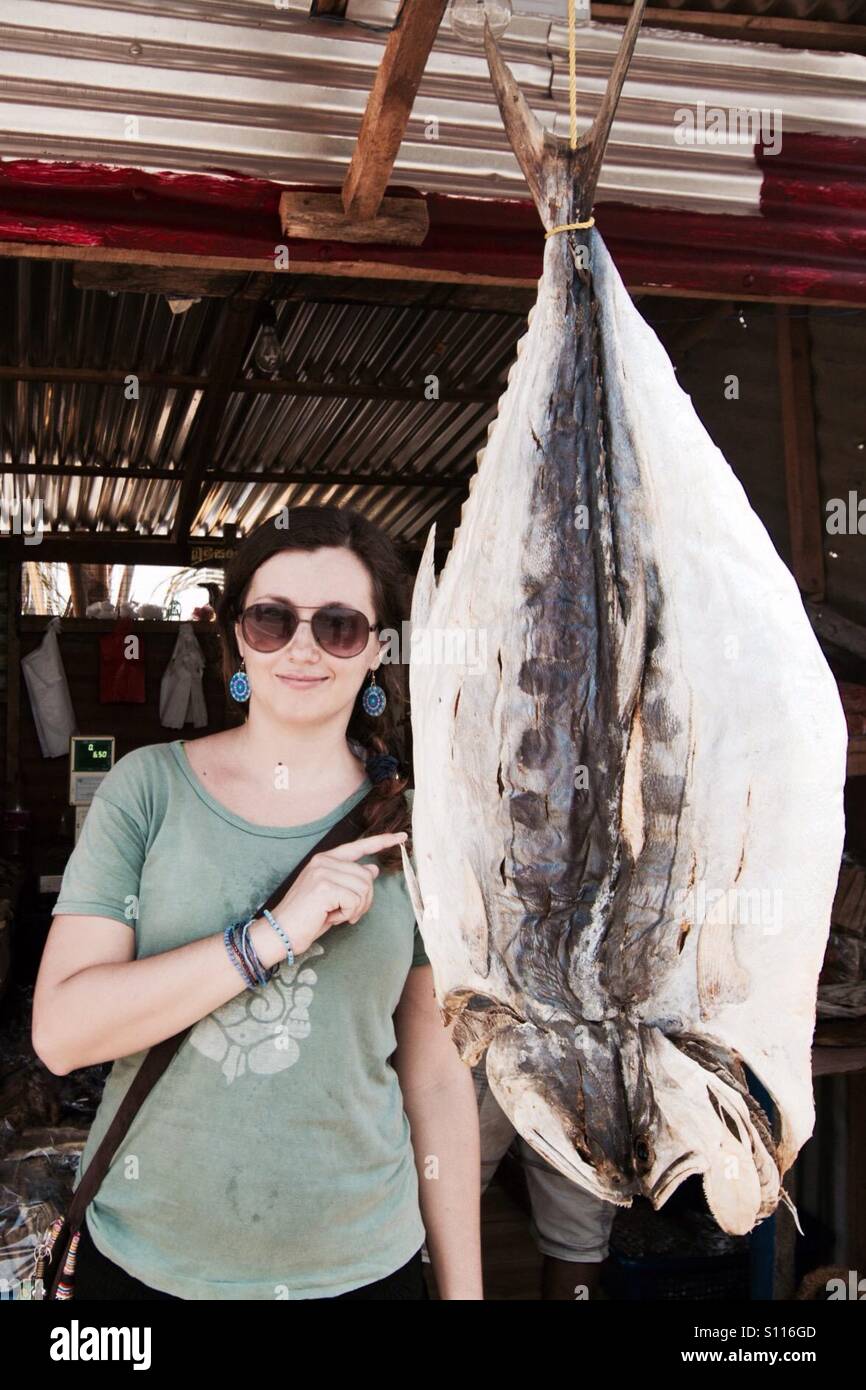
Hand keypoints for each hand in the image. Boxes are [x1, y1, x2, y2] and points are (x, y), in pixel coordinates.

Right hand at [270, 832, 407, 956]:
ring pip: (364, 889)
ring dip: (356, 909)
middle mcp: (324, 860)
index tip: (402, 837)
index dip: (382, 841)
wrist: (280, 933)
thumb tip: (372, 868)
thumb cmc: (306, 918)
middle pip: (367, 876)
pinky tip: (331, 917)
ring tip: (336, 915)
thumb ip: (350, 880)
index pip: (359, 846)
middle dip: (364, 900)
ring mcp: (323, 872)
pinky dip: (348, 915)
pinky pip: (355, 901)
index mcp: (325, 859)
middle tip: (346, 913)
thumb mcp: (333, 896)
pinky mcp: (325, 887)